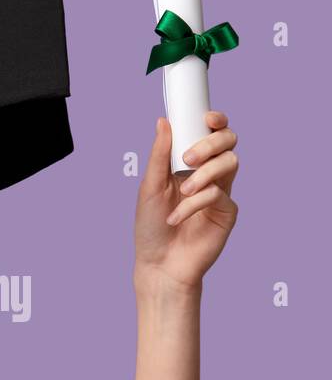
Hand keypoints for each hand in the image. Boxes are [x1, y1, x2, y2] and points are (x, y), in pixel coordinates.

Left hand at [134, 111, 238, 297]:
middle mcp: (209, 174)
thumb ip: (159, 154)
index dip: (215, 121)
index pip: (210, 134)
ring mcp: (221, 192)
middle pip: (227, 143)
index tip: (209, 117)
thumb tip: (163, 121)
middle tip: (188, 159)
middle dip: (210, 144)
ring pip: (230, 164)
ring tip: (183, 190)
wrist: (159, 262)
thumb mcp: (149, 185)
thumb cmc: (151, 225)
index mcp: (189, 164)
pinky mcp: (227, 212)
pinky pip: (219, 195)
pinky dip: (195, 203)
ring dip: (204, 174)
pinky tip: (178, 216)